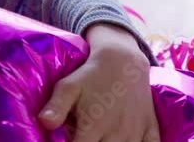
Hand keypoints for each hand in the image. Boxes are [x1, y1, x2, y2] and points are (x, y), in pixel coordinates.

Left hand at [38, 23, 159, 141]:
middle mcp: (117, 133)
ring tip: (102, 134)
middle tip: (88, 133)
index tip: (72, 138)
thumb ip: (56, 106)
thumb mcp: (69, 86)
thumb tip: (43, 123)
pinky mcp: (151, 130)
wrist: (124, 60)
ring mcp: (136, 133)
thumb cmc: (91, 75)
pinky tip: (127, 138)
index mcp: (94, 125)